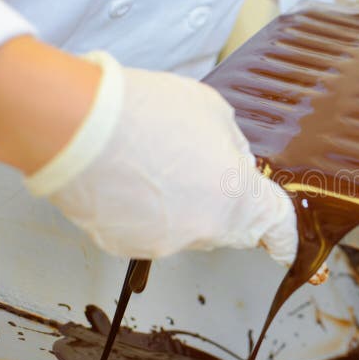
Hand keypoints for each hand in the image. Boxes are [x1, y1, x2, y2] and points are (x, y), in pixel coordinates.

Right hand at [24, 51, 298, 264]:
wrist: (73, 125)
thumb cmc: (143, 112)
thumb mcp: (214, 112)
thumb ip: (234, 147)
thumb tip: (234, 162)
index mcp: (236, 197)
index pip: (275, 228)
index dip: (284, 238)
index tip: (284, 246)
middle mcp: (205, 230)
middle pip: (230, 225)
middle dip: (223, 201)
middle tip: (196, 165)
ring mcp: (164, 243)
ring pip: (188, 228)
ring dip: (182, 203)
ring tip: (153, 162)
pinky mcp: (126, 247)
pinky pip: (150, 231)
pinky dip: (147, 211)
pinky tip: (130, 178)